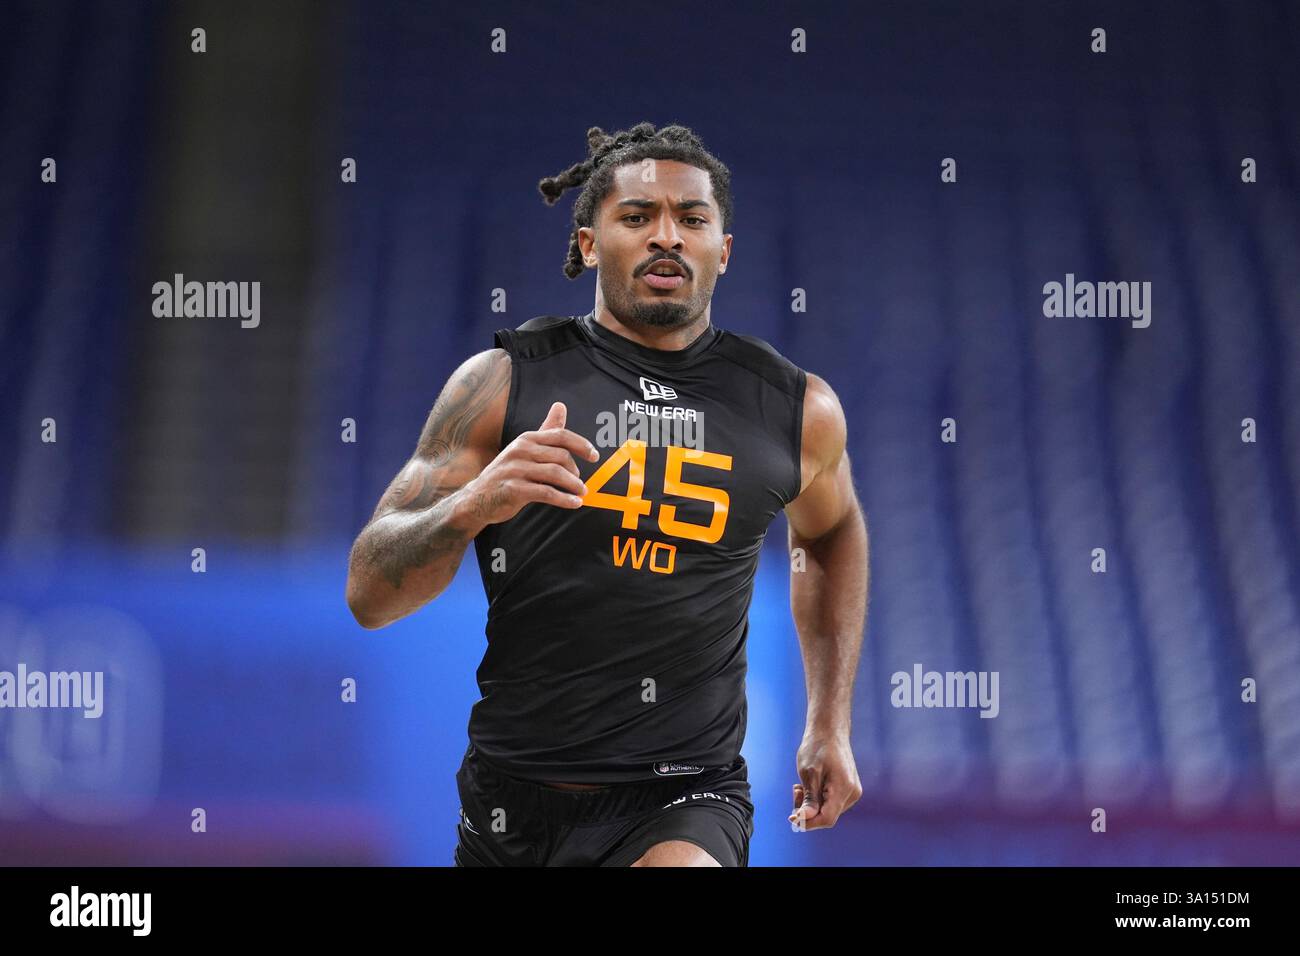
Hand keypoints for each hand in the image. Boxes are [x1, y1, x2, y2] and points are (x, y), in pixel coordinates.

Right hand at [462, 401, 599, 524]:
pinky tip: (574, 504)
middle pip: (561, 456)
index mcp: (526, 438)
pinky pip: (546, 493)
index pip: (561, 435)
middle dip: (576, 471)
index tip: (594, 456)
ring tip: (581, 493)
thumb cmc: (507, 473)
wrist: (477, 498)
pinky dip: (564, 499)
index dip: (581, 445)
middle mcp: (520, 450)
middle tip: (580, 483)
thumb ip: (545, 430)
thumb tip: (560, 405)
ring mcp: (515, 469)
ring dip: (573, 485)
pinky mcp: (513, 489)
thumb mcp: (525, 449)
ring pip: (556, 473)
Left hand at [788, 732, 861, 830]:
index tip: (791, 817)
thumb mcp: (808, 773)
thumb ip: (809, 798)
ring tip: (801, 786)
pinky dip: (819, 798)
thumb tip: (804, 820)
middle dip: (808, 810)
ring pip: (829, 810)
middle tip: (796, 791)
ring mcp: (853, 791)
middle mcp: (852, 793)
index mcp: (844, 788)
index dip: (808, 822)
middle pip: (827, 815)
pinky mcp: (849, 788)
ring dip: (812, 803)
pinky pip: (832, 802)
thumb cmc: (817, 748)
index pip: (827, 819)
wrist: (830, 730)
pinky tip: (811, 785)